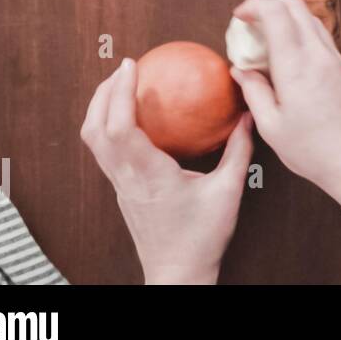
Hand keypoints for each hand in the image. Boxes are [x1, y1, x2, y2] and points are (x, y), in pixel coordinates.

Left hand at [80, 58, 253, 283]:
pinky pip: (105, 152)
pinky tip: (131, 118)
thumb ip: (238, 151)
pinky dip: (109, 126)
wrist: (177, 273)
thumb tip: (246, 116)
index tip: (130, 66)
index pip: (120, 127)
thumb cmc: (202, 236)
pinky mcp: (122, 191)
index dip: (119, 93)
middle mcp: (127, 178)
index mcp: (149, 174)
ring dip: (100, 109)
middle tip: (123, 68)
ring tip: (120, 87)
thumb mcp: (228, 191)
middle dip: (103, 93)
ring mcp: (120, 186)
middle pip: (95, 129)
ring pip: (93, 141)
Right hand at [230, 0, 340, 219]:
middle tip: (250, 17)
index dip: (255, 6)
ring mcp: (337, 60)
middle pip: (296, 7)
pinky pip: (322, 36)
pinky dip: (302, 31)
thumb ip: (254, 91)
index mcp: (297, 67)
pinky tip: (289, 51)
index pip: (277, 14)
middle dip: (269, 3)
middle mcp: (320, 56)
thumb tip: (241, 70)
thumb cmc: (313, 151)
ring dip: (287, 15)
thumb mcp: (271, 126)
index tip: (239, 15)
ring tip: (266, 33)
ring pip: (312, 19)